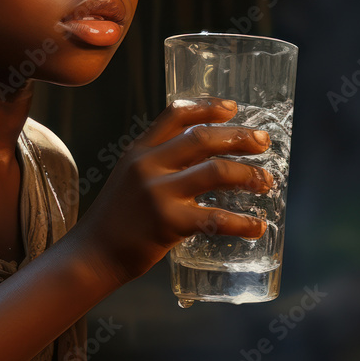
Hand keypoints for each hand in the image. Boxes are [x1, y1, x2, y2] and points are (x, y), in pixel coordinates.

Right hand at [74, 98, 272, 285]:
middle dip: (240, 137)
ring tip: (266, 182)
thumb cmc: (117, 217)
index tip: (233, 108)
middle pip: (203, 138)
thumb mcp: (130, 176)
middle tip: (264, 143)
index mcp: (139, 150)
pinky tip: (257, 226)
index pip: (176, 115)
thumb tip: (205, 155)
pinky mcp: (168, 223)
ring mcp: (158, 193)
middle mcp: (148, 165)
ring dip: (248, 175)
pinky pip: (215, 219)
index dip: (208, 107)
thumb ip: (159, 162)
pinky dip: (242, 223)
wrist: (93, 254)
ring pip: (215, 172)